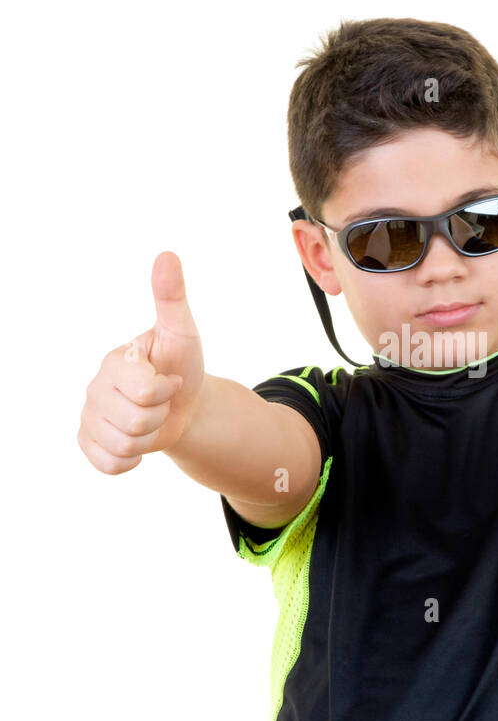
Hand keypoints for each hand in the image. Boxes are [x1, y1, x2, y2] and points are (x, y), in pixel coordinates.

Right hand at [78, 252, 205, 472]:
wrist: (186, 405)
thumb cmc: (183, 364)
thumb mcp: (182, 331)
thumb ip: (171, 297)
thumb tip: (166, 255)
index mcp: (114, 360)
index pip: (144, 390)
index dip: (167, 390)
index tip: (171, 377)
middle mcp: (94, 387)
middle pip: (133, 422)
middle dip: (159, 416)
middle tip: (162, 401)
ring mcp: (89, 416)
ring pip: (124, 446)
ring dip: (149, 438)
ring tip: (151, 417)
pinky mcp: (89, 442)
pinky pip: (108, 464)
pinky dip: (130, 462)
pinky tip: (137, 444)